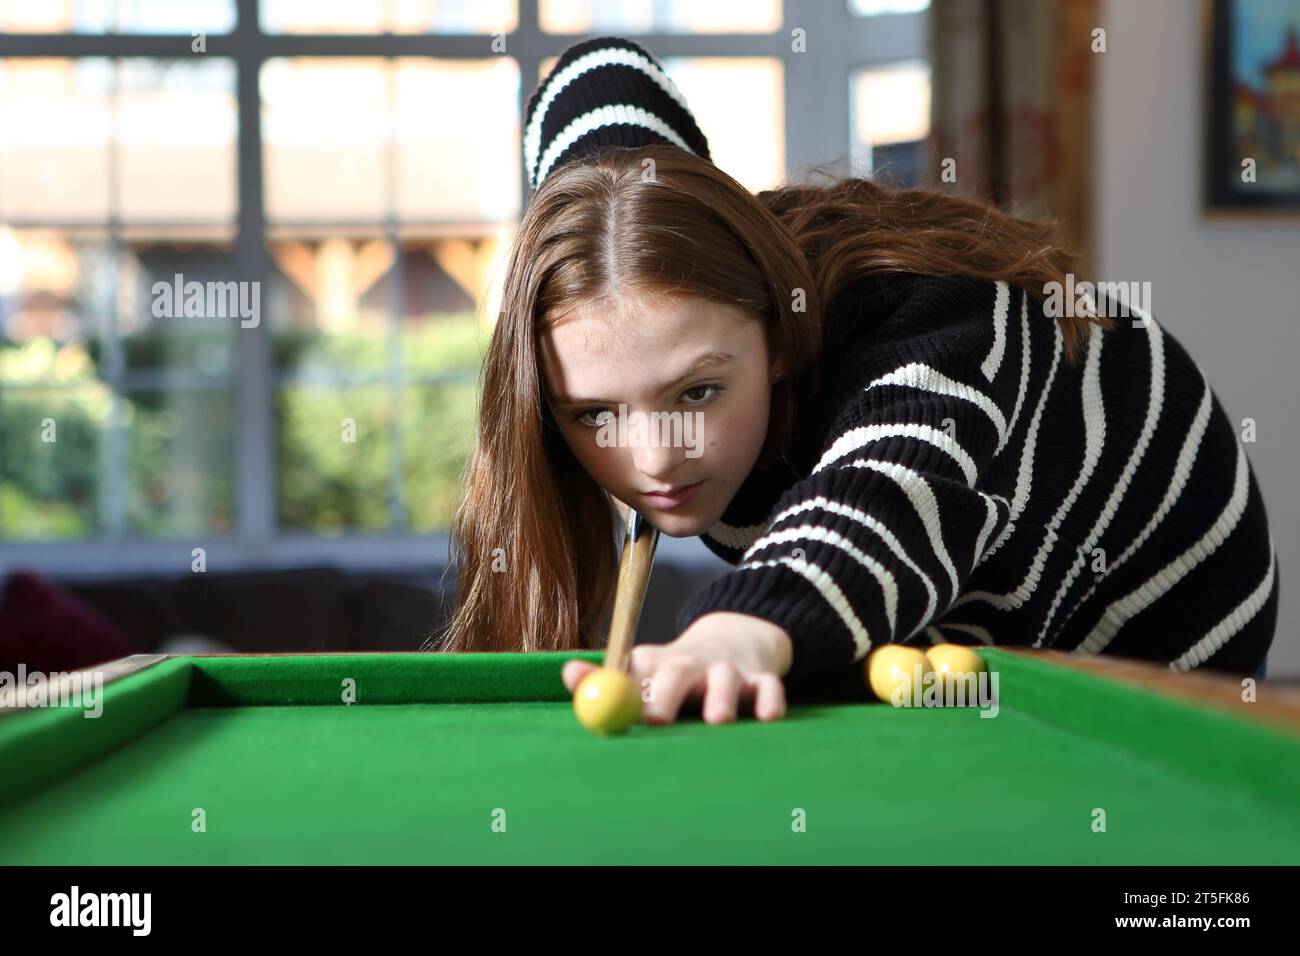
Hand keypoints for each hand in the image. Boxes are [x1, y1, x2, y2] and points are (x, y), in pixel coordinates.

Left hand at [562, 612, 793, 724]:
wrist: (734, 639)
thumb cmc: (679, 669)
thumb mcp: (644, 669)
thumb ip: (608, 677)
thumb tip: (569, 673)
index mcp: (659, 663)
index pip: (636, 671)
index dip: (622, 685)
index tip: (610, 700)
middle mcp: (692, 664)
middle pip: (677, 674)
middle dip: (667, 695)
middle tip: (657, 719)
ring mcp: (729, 671)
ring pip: (726, 681)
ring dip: (721, 698)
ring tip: (718, 719)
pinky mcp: (763, 680)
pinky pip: (770, 689)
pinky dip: (770, 702)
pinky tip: (768, 717)